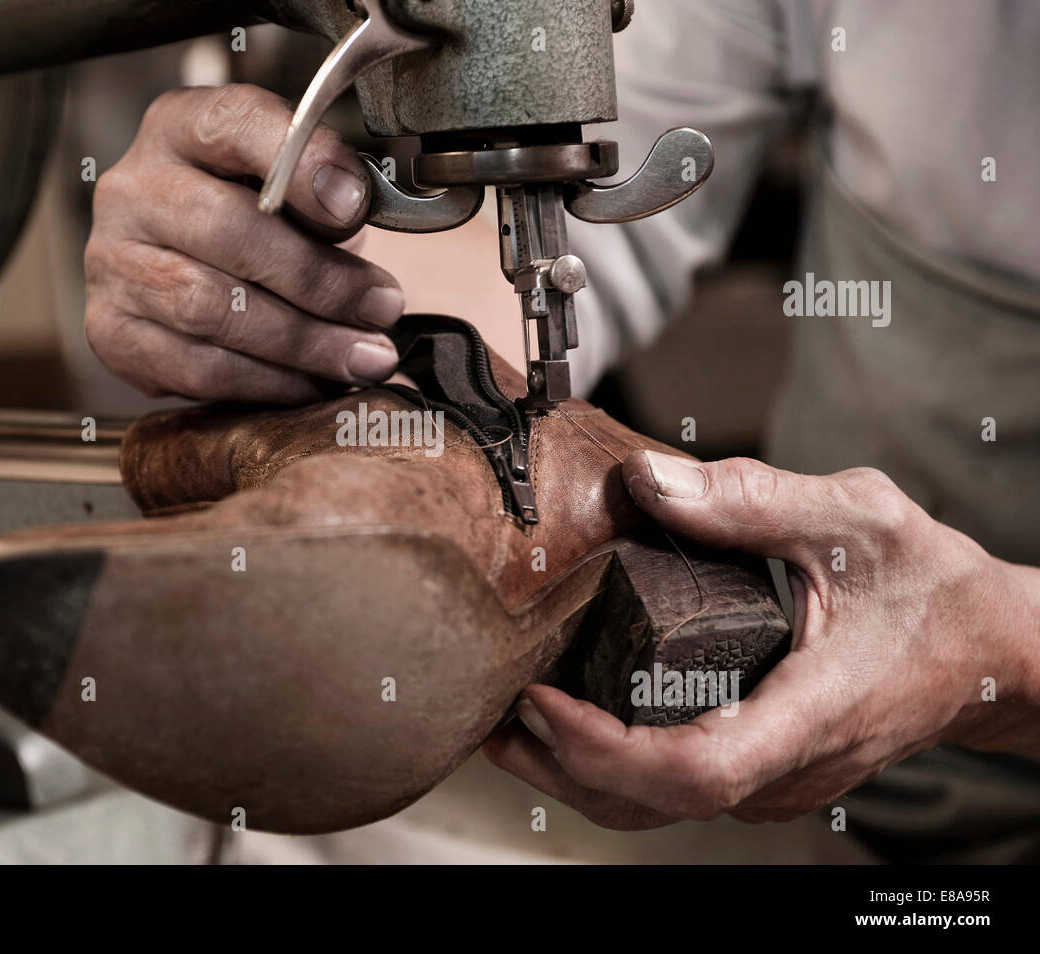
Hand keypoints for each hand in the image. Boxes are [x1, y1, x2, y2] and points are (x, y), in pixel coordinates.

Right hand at [85, 84, 404, 402]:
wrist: (180, 273)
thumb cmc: (250, 222)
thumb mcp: (287, 186)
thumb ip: (319, 192)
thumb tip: (355, 211)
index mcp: (178, 130)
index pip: (234, 124)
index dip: (301, 163)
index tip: (356, 206)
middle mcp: (132, 191)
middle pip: (228, 230)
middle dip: (320, 279)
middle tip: (380, 307)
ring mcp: (113, 264)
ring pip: (214, 309)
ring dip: (304, 342)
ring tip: (362, 356)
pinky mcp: (114, 333)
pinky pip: (198, 368)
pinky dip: (267, 382)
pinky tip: (312, 381)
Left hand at [485, 451, 1039, 827]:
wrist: (987, 648)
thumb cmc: (929, 586)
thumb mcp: (853, 518)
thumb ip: (750, 499)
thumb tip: (644, 482)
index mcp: (810, 714)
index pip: (695, 770)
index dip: (606, 750)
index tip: (541, 701)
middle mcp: (785, 767)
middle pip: (652, 803)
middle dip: (560, 764)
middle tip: (492, 708)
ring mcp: (773, 779)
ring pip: (654, 807)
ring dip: (573, 770)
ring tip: (506, 720)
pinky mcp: (761, 770)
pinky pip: (672, 787)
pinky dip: (609, 762)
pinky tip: (568, 717)